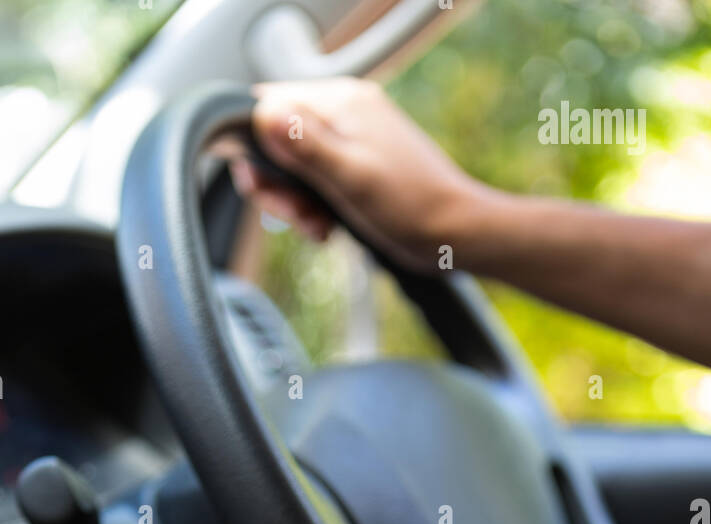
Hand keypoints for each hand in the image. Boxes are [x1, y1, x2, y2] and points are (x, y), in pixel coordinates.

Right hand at [232, 77, 492, 271]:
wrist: (456, 232)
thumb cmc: (410, 206)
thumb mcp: (350, 177)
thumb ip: (305, 145)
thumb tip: (263, 114)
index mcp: (341, 103)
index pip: (268, 105)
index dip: (254, 148)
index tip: (264, 185)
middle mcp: (344, 112)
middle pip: (276, 139)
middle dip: (276, 184)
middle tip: (296, 214)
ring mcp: (352, 138)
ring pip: (294, 165)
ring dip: (295, 202)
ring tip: (317, 226)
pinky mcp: (357, 165)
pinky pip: (316, 180)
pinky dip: (313, 206)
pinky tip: (328, 226)